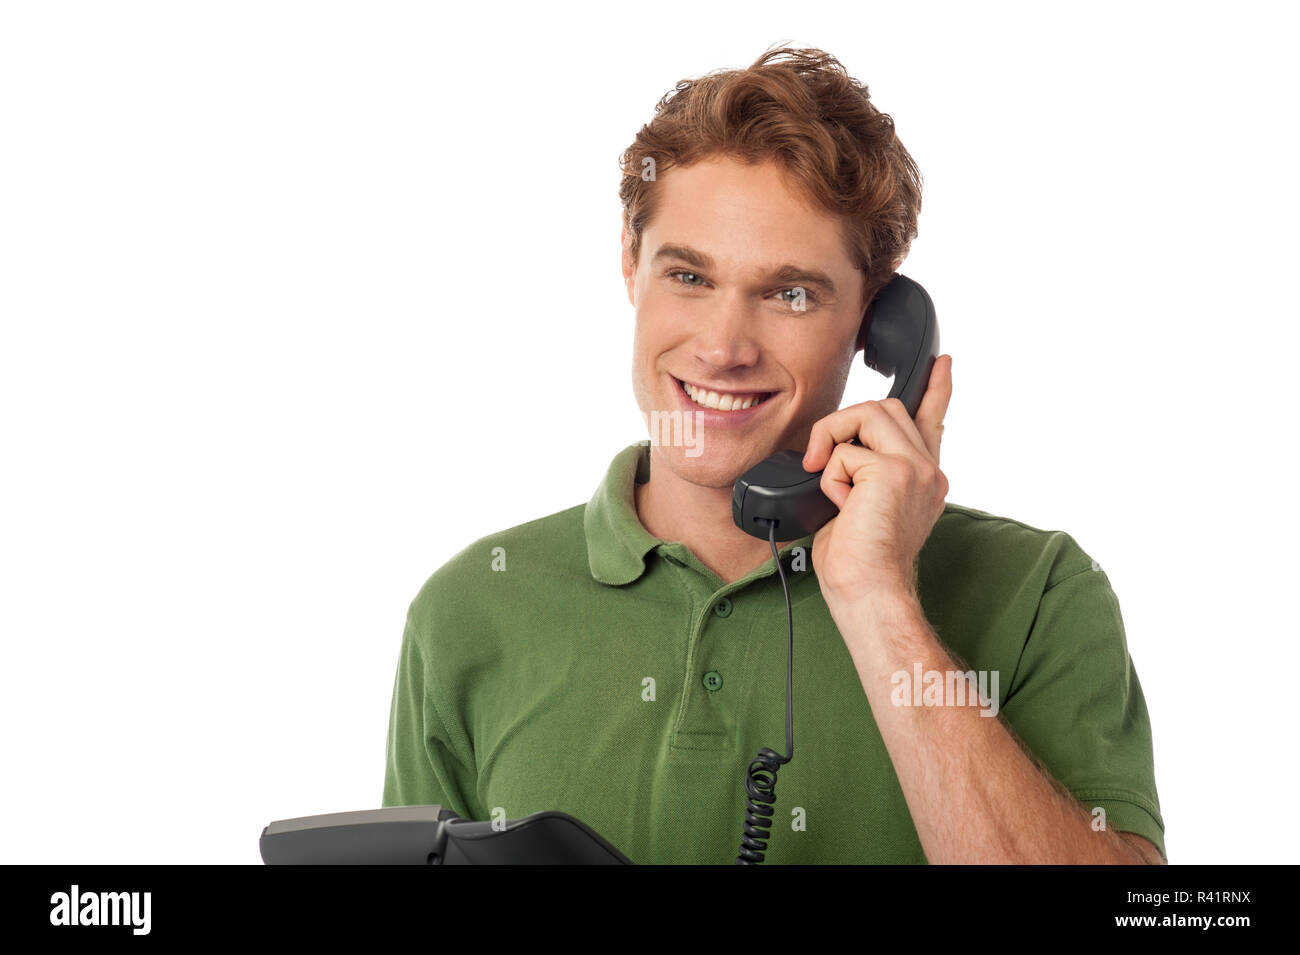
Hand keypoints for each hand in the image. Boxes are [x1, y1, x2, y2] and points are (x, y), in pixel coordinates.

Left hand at [805, 355, 952, 607]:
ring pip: (866, 414)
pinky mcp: (893, 472)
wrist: (868, 593)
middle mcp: (927, 471)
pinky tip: (841, 507)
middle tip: (820, 461)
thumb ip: (861, 476)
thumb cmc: (857, 565)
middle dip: (844, 424)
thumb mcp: (857, 509)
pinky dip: (829, 478)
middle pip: (884, 408)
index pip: (932, 422)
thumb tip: (832, 456)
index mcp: (923, 479)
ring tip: (826, 480)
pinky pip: (843, 450)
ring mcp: (915, 468)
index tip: (944, 364)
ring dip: (833, 442)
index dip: (936, 390)